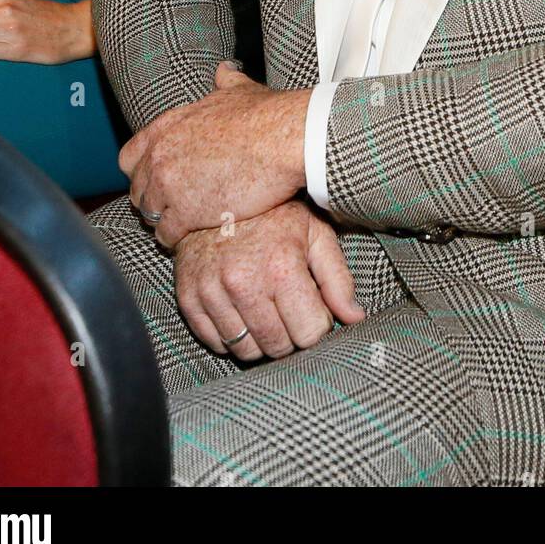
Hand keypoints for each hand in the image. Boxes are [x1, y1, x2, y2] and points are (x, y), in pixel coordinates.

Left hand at [121, 64, 309, 247]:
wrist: (283, 139)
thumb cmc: (266, 114)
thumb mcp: (239, 91)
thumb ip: (225, 82)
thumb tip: (225, 69)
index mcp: (166, 127)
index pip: (128, 158)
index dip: (141, 172)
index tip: (157, 180)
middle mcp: (159, 156)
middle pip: (137, 190)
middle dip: (152, 200)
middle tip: (172, 207)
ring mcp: (169, 186)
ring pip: (149, 215)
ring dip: (163, 222)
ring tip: (181, 227)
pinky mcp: (186, 213)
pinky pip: (166, 235)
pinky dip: (176, 240)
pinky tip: (190, 238)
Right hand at [175, 201, 364, 360]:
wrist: (216, 192)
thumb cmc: (273, 214)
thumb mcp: (314, 234)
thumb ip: (338, 278)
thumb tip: (356, 318)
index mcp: (281, 266)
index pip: (310, 332)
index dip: (317, 325)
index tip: (313, 309)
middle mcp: (243, 282)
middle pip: (278, 347)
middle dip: (291, 335)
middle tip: (290, 310)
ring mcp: (212, 291)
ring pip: (245, 351)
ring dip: (261, 339)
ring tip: (266, 309)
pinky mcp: (188, 296)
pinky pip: (214, 343)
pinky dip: (230, 336)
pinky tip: (240, 310)